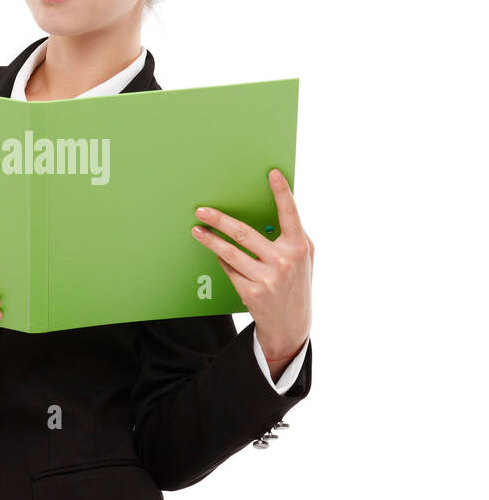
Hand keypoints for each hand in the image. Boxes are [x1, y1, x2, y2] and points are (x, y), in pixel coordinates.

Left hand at [191, 168, 312, 364]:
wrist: (291, 325)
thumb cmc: (295, 282)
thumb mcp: (303, 258)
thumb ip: (291, 235)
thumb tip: (271, 208)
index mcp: (299, 247)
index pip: (290, 214)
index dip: (282, 192)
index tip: (272, 174)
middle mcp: (284, 261)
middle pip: (244, 233)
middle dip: (219, 220)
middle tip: (202, 210)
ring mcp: (267, 278)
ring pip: (229, 253)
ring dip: (210, 240)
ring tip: (197, 230)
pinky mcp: (252, 293)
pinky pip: (229, 270)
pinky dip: (222, 261)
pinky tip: (217, 255)